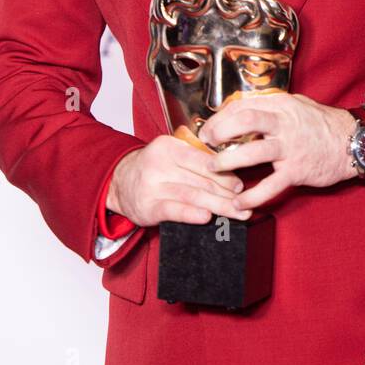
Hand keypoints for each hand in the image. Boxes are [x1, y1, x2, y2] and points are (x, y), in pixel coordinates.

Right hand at [106, 134, 250, 226]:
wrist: (120, 182)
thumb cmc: (154, 168)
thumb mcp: (172, 154)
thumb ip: (197, 159)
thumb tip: (232, 173)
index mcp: (169, 147)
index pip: (203, 161)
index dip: (224, 174)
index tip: (240, 185)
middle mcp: (159, 164)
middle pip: (201, 180)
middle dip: (227, 194)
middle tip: (244, 203)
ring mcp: (152, 186)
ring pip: (192, 196)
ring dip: (218, 206)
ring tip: (236, 213)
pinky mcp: (147, 206)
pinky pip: (173, 210)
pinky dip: (191, 214)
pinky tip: (206, 217)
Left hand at [199, 93, 359, 211]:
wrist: (353, 143)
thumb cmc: (321, 124)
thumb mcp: (296, 105)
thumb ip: (270, 108)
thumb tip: (237, 112)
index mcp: (281, 105)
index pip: (243, 106)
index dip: (220, 117)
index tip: (208, 128)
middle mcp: (285, 123)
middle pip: (245, 121)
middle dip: (220, 131)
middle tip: (206, 142)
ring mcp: (291, 147)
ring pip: (253, 151)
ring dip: (228, 160)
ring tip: (214, 168)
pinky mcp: (297, 170)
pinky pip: (270, 186)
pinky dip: (252, 196)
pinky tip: (238, 203)